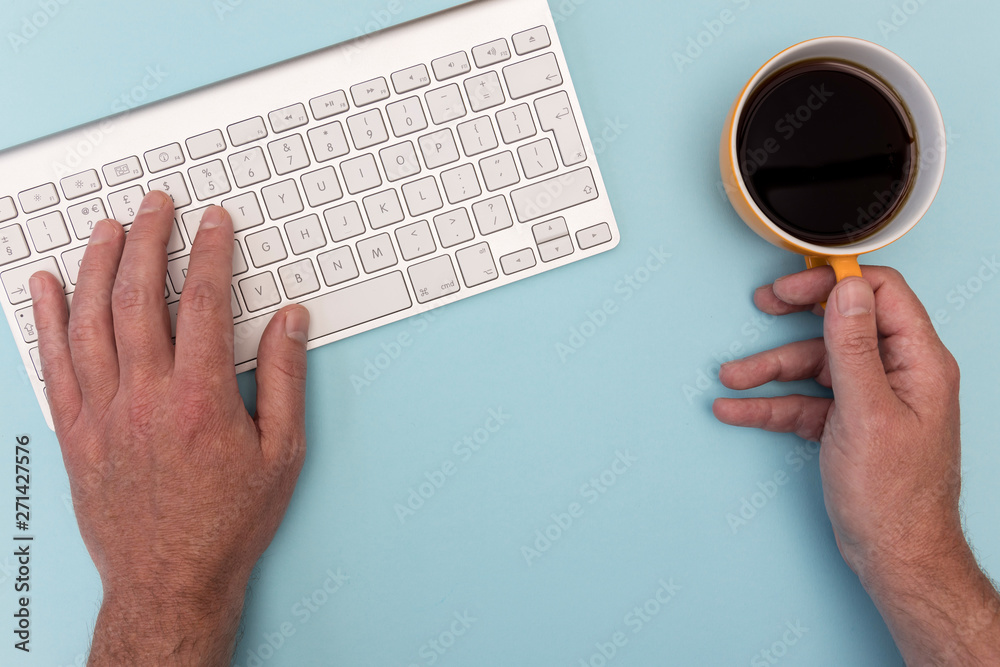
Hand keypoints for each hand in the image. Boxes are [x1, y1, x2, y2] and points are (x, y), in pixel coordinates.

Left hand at [30, 191, 310, 664]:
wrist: (171, 579)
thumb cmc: (229, 522)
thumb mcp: (282, 453)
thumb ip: (284, 379)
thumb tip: (289, 323)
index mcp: (198, 399)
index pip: (201, 303)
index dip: (209, 253)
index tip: (214, 223)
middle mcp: (143, 397)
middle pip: (137, 297)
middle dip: (149, 240)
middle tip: (156, 206)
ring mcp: (102, 413)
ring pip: (90, 320)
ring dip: (97, 265)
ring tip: (109, 228)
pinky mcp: (74, 433)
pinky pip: (54, 363)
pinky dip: (47, 319)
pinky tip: (46, 286)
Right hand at [714, 267, 998, 664]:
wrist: (895, 556)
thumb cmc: (895, 495)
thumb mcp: (866, 412)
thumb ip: (855, 346)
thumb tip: (847, 289)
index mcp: (919, 361)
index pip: (881, 295)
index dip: (835, 282)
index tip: (794, 284)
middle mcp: (898, 373)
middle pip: (841, 325)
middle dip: (797, 316)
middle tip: (763, 302)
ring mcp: (872, 399)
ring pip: (816, 366)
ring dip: (770, 369)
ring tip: (731, 377)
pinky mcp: (849, 424)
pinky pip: (805, 401)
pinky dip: (771, 404)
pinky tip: (738, 409)